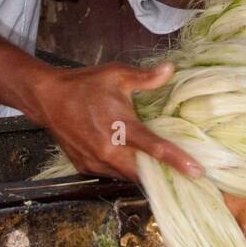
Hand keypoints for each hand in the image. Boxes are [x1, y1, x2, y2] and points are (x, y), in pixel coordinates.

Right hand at [25, 60, 203, 182]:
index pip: (154, 148)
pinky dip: (124, 170)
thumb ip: (145, 77)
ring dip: (143, 173)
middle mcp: (108, 150)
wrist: (48, 99)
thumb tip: (171, 69)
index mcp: (120, 127)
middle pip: (144, 174)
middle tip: (183, 176)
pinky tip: (131, 159)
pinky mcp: (86, 168)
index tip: (198, 172)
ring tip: (159, 168)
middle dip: (164, 177)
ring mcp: (95, 162)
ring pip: (128, 177)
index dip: (178, 161)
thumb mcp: (116, 74)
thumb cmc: (84, 85)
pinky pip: (112, 175)